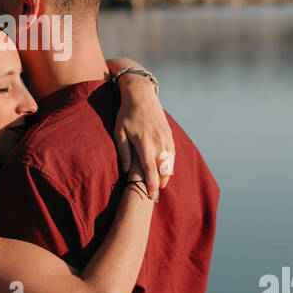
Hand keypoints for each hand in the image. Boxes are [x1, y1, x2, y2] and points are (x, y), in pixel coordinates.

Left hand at [113, 75, 173, 198]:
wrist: (142, 95)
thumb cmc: (126, 114)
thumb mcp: (119, 132)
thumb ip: (123, 152)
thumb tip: (124, 171)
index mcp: (144, 144)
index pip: (150, 171)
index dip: (151, 186)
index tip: (151, 197)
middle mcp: (158, 143)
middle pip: (163, 170)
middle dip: (160, 184)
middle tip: (155, 194)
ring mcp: (166, 138)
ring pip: (170, 163)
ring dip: (166, 175)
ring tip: (161, 184)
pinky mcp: (169, 134)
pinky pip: (173, 153)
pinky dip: (171, 164)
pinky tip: (166, 170)